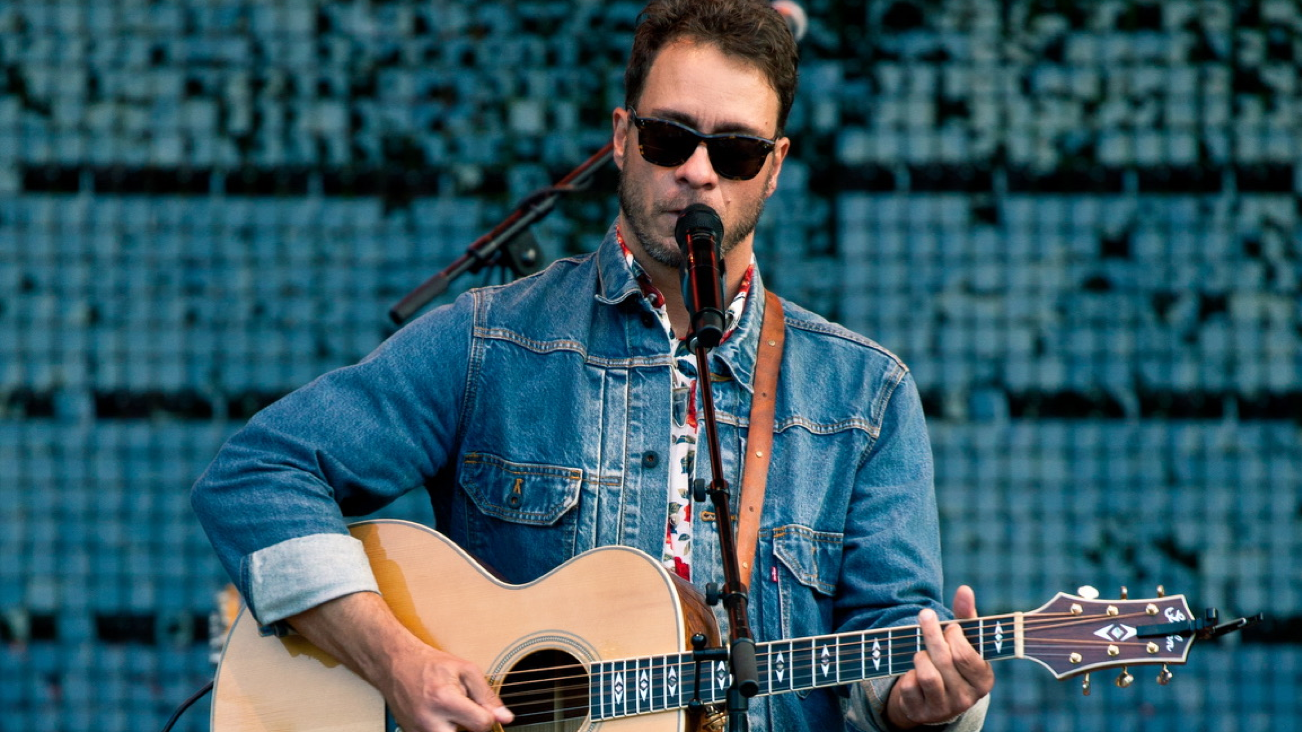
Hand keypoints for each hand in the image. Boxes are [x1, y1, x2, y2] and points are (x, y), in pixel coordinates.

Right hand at [378, 642, 513, 731]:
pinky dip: (443, 728)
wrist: (396, 664)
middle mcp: (429, 721)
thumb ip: (487, 695)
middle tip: (466, 712)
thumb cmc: (430, 664)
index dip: (488, 716)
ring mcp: (418, 731)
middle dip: (471, 727)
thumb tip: (505, 717)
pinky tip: (440, 715)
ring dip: (457, 728)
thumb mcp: (465, 670)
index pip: (482, 724)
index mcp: (445, 700)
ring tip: (451, 711)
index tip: (483, 708)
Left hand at [885, 585, 993, 728]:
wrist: (934, 697)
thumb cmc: (953, 660)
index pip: (964, 655)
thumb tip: (964, 589)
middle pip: (944, 660)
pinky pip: (910, 687)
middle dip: (931, 633)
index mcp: (983, 680)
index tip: (949, 626)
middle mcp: (967, 698)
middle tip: (925, 615)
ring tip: (921, 651)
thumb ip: (965, 616)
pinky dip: (907, 674)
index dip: (953, 636)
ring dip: (920, 656)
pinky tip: (912, 671)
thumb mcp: (964, 640)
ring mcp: (944, 708)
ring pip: (927, 675)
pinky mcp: (921, 713)